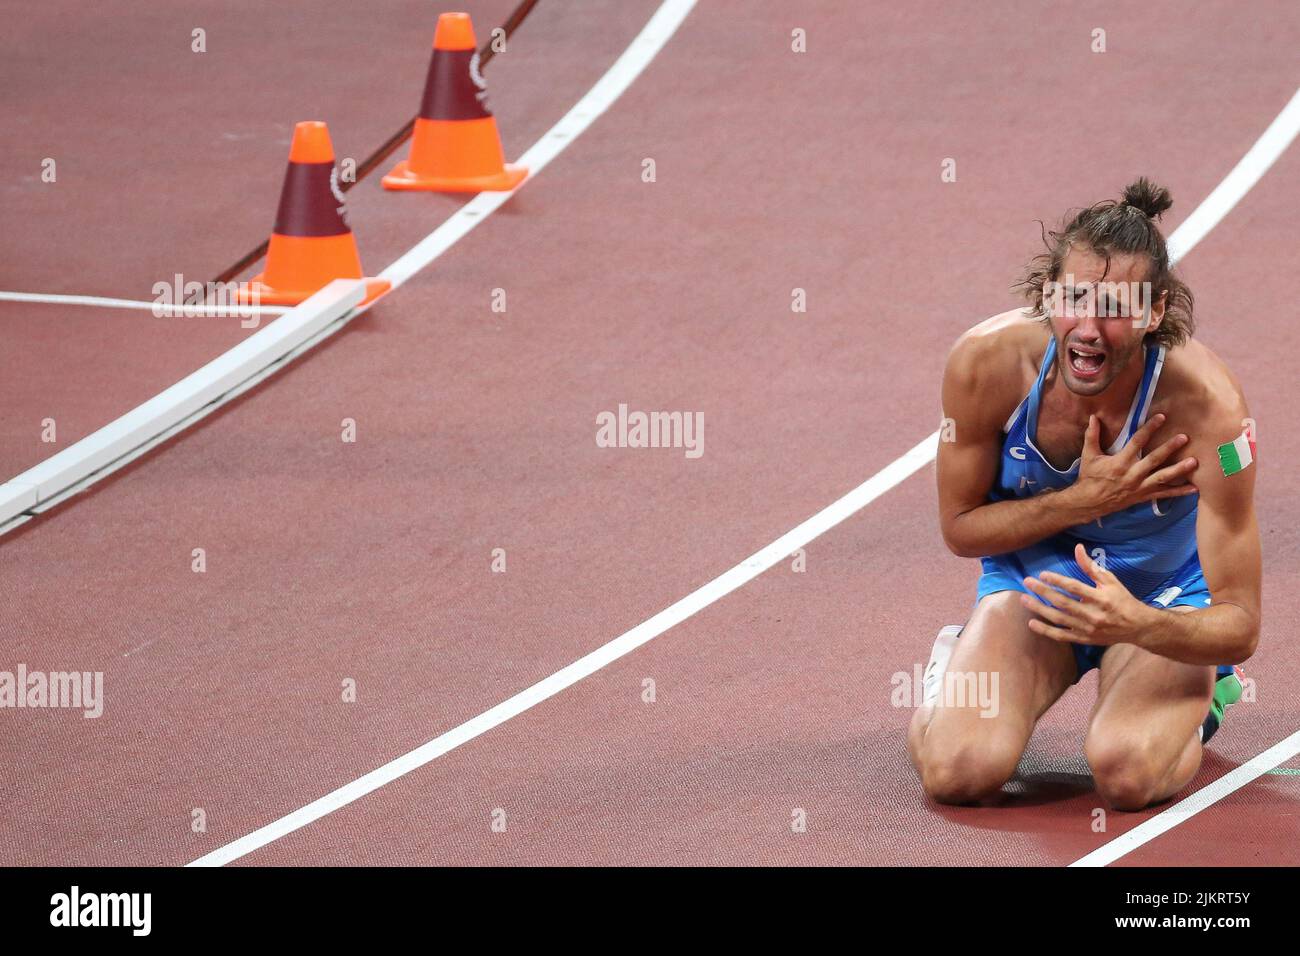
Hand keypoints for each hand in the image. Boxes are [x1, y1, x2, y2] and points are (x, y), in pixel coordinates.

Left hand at [1020, 544, 1154, 645]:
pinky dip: (1046, 631)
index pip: (1074, 588)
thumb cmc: (1122, 600)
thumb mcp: (1110, 581)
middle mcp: (1093, 614)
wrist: (1137, 627)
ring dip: (1039, 609)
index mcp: (1101, 598)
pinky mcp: (1084, 639)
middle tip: (1027, 582)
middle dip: (1043, 591)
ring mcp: (1087, 629)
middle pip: (1063, 603)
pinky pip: (1062, 636)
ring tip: (1023, 599)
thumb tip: (1077, 548)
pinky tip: (1032, 623)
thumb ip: (1091, 567)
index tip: (1042, 574)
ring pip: (1059, 619)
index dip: (1057, 580)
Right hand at [1066, 413, 1197, 521]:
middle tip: (1184, 437)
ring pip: (1162, 478)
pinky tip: (1195, 489)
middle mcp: (1132, 475)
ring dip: (1179, 470)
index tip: (1162, 417)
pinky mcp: (1143, 496)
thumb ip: (1091, 435)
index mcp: (1119, 463)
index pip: (1137, 442)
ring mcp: (1139, 487)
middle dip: (1169, 448)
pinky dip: (1179, 492)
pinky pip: (1164, 494)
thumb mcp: (1088, 455)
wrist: (1089, 503)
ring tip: (1194, 462)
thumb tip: (1093, 417)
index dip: (1149, 429)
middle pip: (1154, 459)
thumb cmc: (1089, 477)